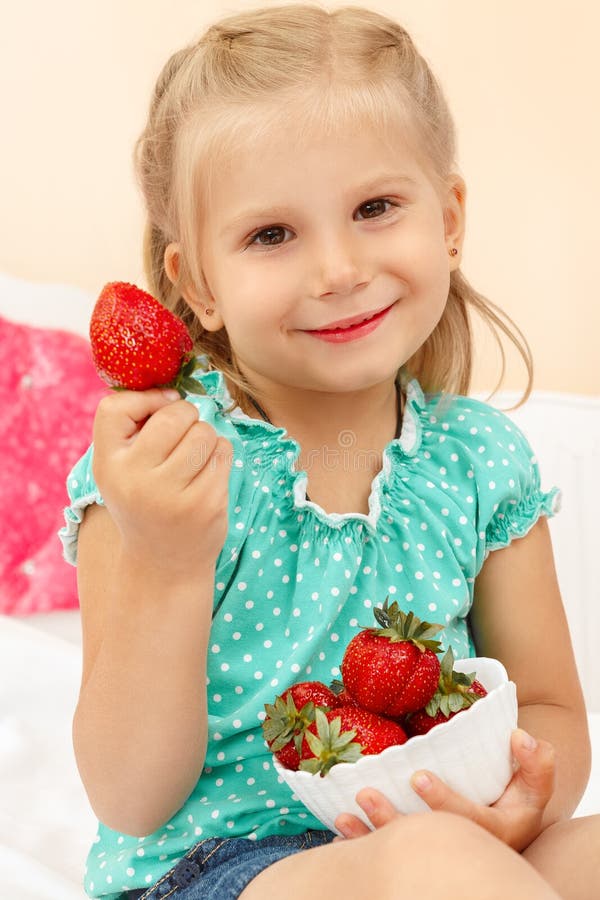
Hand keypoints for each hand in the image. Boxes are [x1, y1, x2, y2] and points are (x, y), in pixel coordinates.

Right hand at [92, 389, 231, 573]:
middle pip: (175, 415)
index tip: (157, 411)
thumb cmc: (143, 500)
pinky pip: (224, 452)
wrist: (161, 562)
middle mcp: (135, 479)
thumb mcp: (121, 468)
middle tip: (180, 439)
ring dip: (206, 439)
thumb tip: (174, 390)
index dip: (145, 399)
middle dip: (185, 417)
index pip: (114, 407)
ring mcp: (172, 494)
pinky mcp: (206, 504)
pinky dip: (220, 457)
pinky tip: (205, 478)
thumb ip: (135, 427)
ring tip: (192, 462)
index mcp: (107, 465)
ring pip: (205, 432)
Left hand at [334, 729, 555, 851]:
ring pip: (401, 852)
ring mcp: (438, 855)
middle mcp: (463, 850)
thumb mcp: (535, 782)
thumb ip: (536, 761)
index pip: (467, 820)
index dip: (442, 801)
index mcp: (493, 831)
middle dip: (393, 822)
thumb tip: (519, 736)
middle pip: (425, 841)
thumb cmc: (517, 799)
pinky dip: (363, 844)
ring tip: (345, 814)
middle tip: (366, 794)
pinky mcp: (418, 855)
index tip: (418, 776)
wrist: (507, 825)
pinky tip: (341, 828)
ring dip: (370, 834)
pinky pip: (388, 855)